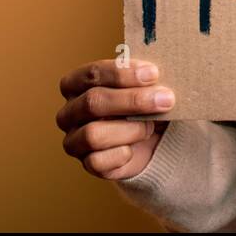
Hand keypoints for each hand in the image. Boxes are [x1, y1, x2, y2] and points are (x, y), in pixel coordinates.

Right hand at [57, 58, 173, 179]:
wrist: (153, 138)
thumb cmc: (144, 102)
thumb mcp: (144, 84)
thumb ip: (143, 75)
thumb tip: (155, 72)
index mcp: (76, 84)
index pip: (92, 73)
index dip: (123, 73)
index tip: (153, 73)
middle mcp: (69, 112)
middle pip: (93, 101)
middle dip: (133, 100)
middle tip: (166, 99)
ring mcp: (74, 140)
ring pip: (93, 134)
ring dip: (131, 129)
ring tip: (150, 126)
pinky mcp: (87, 164)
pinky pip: (98, 161)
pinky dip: (123, 154)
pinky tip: (137, 147)